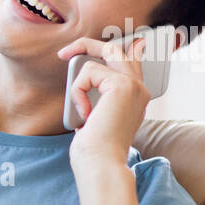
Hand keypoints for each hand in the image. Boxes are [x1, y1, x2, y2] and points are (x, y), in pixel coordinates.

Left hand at [57, 33, 151, 168]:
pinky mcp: (122, 84)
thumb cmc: (95, 147)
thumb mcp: (96, 115)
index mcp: (137, 96)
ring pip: (103, 52)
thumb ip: (98, 94)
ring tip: (80, 109)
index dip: (123, 45)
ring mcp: (134, 84)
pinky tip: (85, 115)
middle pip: (116, 47)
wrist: (101, 164)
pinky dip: (77, 92)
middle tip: (64, 54)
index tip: (119, 40)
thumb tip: (89, 73)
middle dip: (87, 44)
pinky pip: (88, 72)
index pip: (134, 58)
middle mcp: (140, 88)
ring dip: (79, 79)